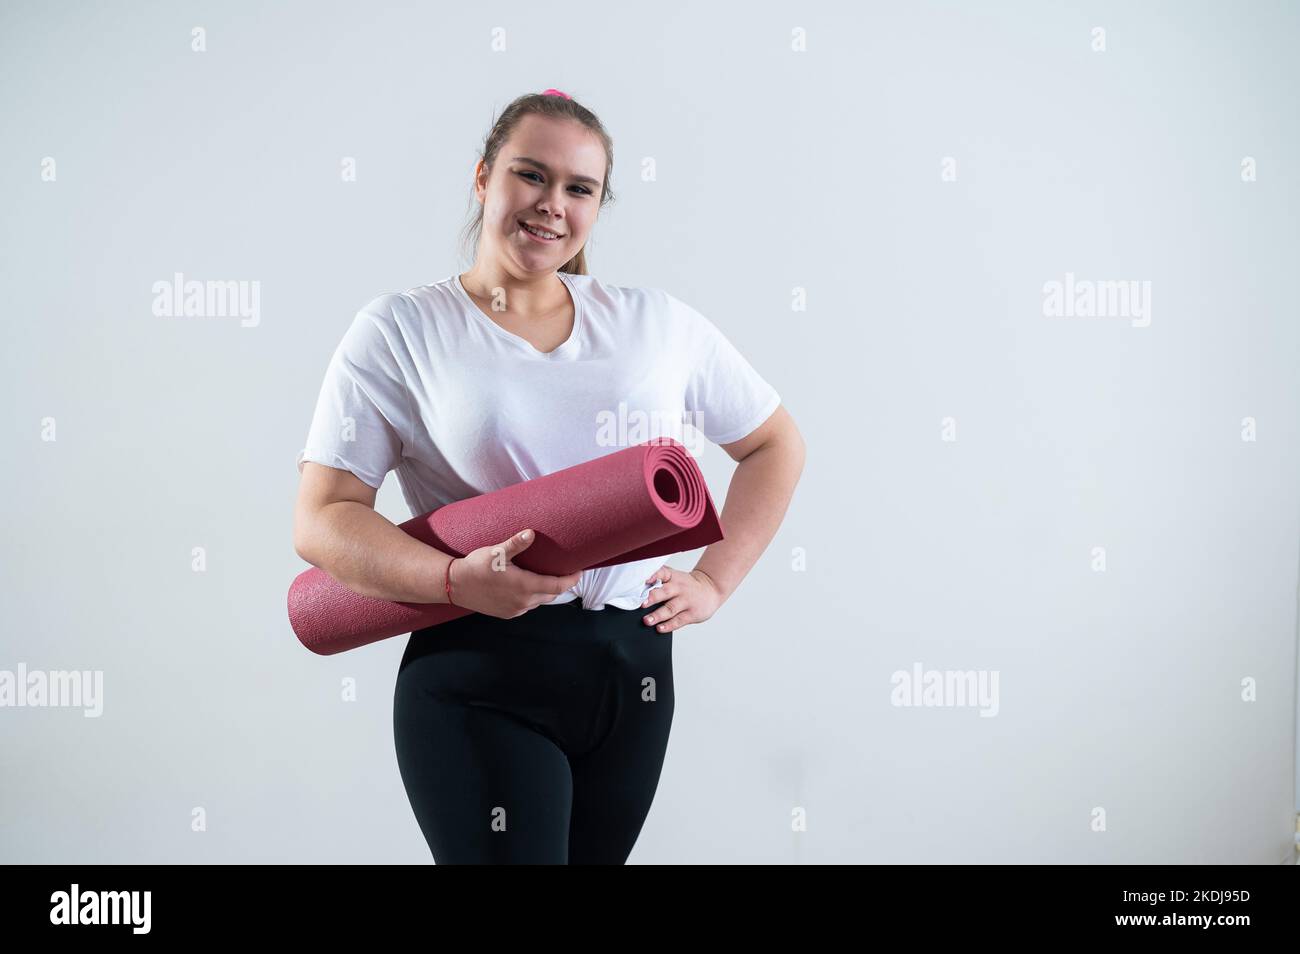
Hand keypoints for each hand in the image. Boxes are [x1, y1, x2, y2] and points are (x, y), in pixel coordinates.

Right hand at [445, 529, 580, 619]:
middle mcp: (523, 602)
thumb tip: (531, 533)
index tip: (580, 572)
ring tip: (546, 577)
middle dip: (560, 584)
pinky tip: (527, 587)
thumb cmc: (476, 566)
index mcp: (524, 586)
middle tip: (564, 571)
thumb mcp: (496, 553)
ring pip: (540, 601)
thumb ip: (515, 544)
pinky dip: (532, 598)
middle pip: (551, 594)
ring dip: (546, 591)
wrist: (454, 586)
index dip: (572, 580)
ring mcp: (515, 610)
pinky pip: (527, 606)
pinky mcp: (507, 614)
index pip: (558, 586)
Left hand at [639, 565, 723, 633]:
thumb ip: (658, 580)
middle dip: (652, 598)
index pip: (661, 573)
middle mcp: (678, 588)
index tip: (644, 580)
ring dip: (657, 615)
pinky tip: (660, 628)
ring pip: (670, 609)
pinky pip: (678, 620)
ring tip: (647, 621)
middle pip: (664, 592)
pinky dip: (668, 625)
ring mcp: (686, 601)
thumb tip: (635, 588)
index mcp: (672, 577)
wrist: (711, 589)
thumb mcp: (674, 577)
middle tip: (641, 604)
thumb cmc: (686, 585)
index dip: (652, 576)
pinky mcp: (691, 614)